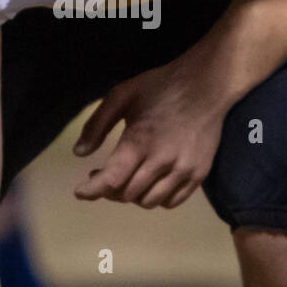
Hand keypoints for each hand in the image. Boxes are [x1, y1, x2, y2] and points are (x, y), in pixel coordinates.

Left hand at [73, 52, 229, 208]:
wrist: (208, 84)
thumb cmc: (161, 87)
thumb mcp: (122, 95)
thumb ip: (97, 124)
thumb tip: (79, 153)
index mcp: (140, 141)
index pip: (111, 180)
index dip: (92, 191)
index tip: (80, 192)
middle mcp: (162, 161)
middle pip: (128, 194)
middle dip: (109, 190)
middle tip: (103, 174)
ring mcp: (184, 170)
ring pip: (149, 202)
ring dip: (132, 196)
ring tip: (127, 178)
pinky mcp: (199, 174)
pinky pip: (172, 202)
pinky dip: (156, 198)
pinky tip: (149, 182)